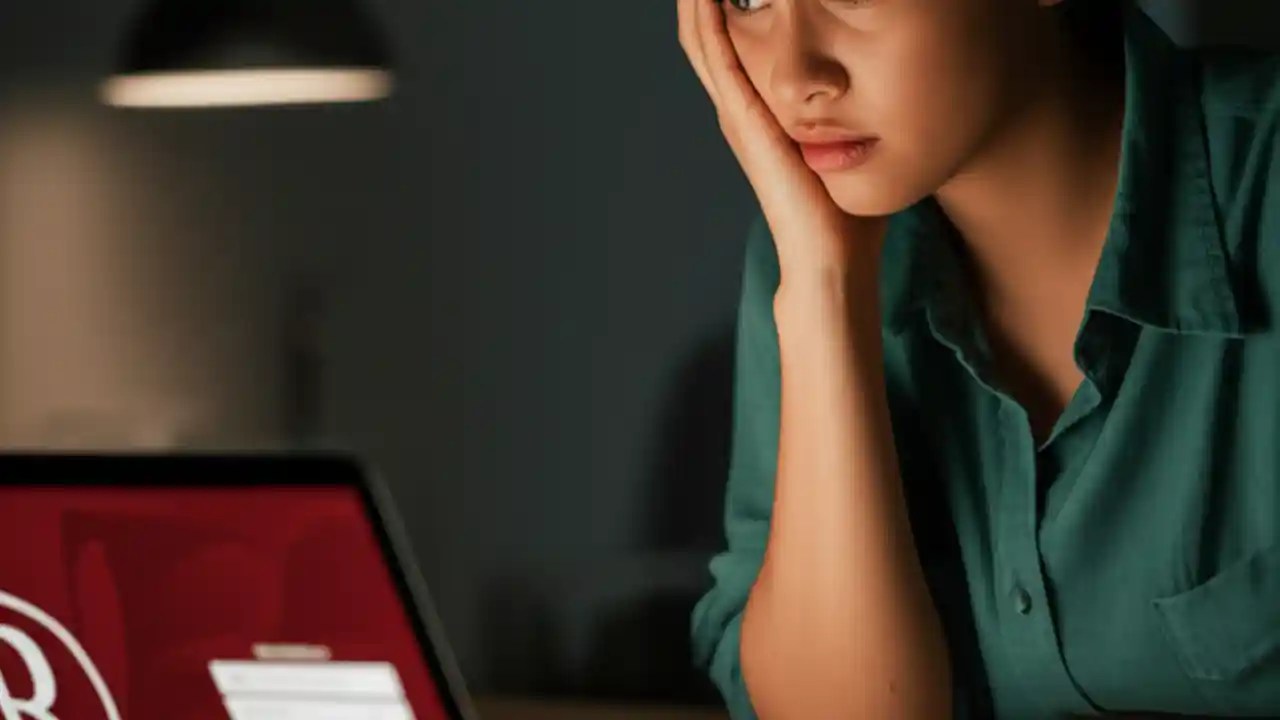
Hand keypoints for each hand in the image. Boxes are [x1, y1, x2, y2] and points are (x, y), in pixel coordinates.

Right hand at [677, 0, 885, 278]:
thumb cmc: (846, 216)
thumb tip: (892, 97)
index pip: (735, 47)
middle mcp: (741, 109)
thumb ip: (856, 122)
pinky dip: (705, 17)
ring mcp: (737, 113)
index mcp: (762, 115)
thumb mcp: (849, 149)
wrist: (831, 258)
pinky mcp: (743, 118)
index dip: (729, 8)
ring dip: (697, 0)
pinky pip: (715, 54)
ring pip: (702, 38)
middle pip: (708, 35)